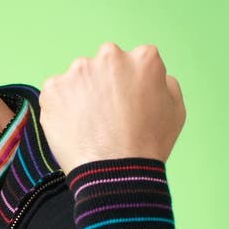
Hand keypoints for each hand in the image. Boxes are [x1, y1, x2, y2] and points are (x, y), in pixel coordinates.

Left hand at [38, 43, 185, 175]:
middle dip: (103, 84)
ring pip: (77, 78)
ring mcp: (78, 71)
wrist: (116, 173)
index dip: (130, 85)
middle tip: (106, 116)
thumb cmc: (148, 146)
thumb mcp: (175, 110)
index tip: (127, 104)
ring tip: (88, 126)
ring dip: (80, 94)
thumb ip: (164, 82)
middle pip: (103, 64)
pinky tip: (73, 128)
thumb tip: (150, 76)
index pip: (134, 62)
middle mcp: (110, 56)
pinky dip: (60, 107)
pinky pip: (55, 93)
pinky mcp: (54, 88)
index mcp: (143, 58)